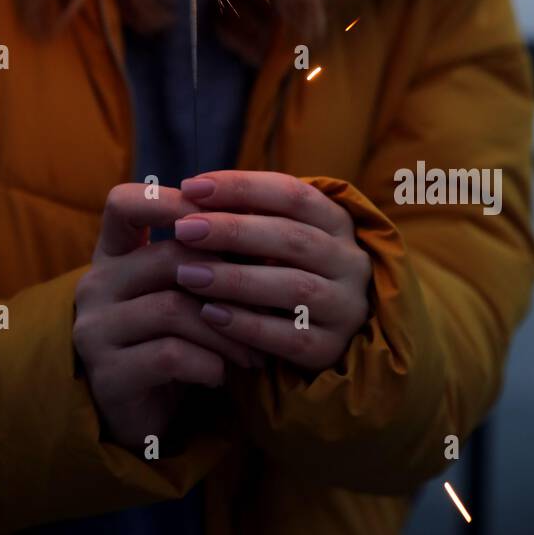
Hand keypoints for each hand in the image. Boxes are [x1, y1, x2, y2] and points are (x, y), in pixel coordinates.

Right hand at [73, 183, 264, 450]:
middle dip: (228, 280)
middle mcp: (95, 285)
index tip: (218, 214)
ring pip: (173, 308)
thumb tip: (268, 234)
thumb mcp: (187, 294)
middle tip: (268, 304)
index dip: (169, 199)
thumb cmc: (173, 341)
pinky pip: (170, 355)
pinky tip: (222, 375)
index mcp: (112, 255)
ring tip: (254, 352)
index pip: (124, 203)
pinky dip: (209, 363)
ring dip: (226, 329)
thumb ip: (209, 260)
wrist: (142, 416)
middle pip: (168, 257)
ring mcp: (95, 330)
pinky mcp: (108, 374)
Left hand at [173, 171, 372, 371]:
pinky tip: (209, 315)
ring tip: (187, 274)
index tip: (191, 186)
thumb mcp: (273, 234)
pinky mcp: (331, 348)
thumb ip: (239, 214)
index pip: (292, 194)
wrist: (322, 332)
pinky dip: (247, 325)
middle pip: (292, 238)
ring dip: (235, 279)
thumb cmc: (281, 268)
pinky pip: (290, 337)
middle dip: (233, 231)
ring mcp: (345, 306)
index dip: (241, 187)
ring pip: (294, 287)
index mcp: (336, 222)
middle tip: (183, 229)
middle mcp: (350, 261)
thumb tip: (186, 192)